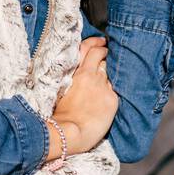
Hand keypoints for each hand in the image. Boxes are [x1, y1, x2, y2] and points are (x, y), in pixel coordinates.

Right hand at [49, 35, 117, 155]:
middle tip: (106, 54)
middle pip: (102, 58)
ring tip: (101, 86)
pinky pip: (113, 91)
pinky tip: (104, 101)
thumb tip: (78, 76)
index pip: (88, 49)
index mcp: (76, 72)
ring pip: (109, 75)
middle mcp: (92, 76)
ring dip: (106, 77)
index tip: (101, 42)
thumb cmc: (59, 115)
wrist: (69, 133)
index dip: (96, 42)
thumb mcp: (60, 90)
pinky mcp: (112, 99)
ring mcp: (104, 87)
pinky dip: (109, 93)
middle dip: (105, 56)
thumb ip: (71, 79)